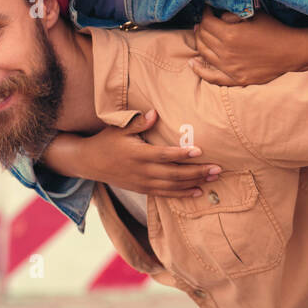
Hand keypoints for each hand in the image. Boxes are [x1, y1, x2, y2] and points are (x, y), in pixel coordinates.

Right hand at [74, 109, 220, 198]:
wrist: (90, 163)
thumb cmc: (107, 142)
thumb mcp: (120, 128)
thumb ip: (138, 122)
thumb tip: (155, 113)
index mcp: (137, 154)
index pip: (163, 155)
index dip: (181, 154)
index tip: (199, 150)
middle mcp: (142, 171)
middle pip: (173, 174)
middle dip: (196, 172)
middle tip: (217, 168)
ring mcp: (143, 183)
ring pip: (172, 186)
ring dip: (194, 183)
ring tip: (212, 179)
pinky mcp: (143, 190)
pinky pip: (165, 194)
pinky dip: (182, 194)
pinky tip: (197, 191)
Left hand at [189, 7, 303, 85]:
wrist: (291, 51)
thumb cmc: (273, 30)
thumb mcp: (253, 15)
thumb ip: (232, 15)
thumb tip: (218, 15)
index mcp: (230, 34)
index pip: (207, 22)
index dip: (206, 13)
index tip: (209, 9)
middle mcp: (226, 52)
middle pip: (203, 37)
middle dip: (201, 26)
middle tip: (204, 20)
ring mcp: (230, 68)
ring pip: (204, 53)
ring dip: (199, 42)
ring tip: (200, 34)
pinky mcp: (236, 79)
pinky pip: (212, 77)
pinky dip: (200, 70)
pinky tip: (193, 63)